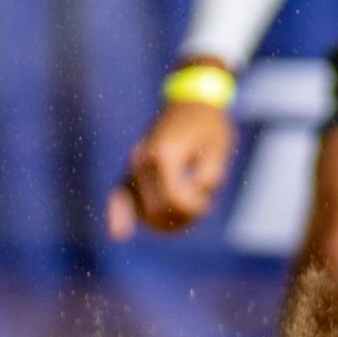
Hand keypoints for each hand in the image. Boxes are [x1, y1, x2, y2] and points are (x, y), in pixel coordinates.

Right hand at [107, 95, 241, 236]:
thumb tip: (191, 205)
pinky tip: (118, 234)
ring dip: (159, 222)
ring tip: (180, 223)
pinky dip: (120, 212)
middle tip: (200, 210)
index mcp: (165, 153)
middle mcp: (144, 159)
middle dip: (179, 219)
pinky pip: (122, 194)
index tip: (208, 203)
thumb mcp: (219, 152)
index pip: (174, 197)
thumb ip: (207, 181)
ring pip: (137, 207)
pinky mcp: (134, 167)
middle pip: (155, 208)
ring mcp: (135, 163)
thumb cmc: (208, 126)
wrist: (191, 102)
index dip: (193, 208)